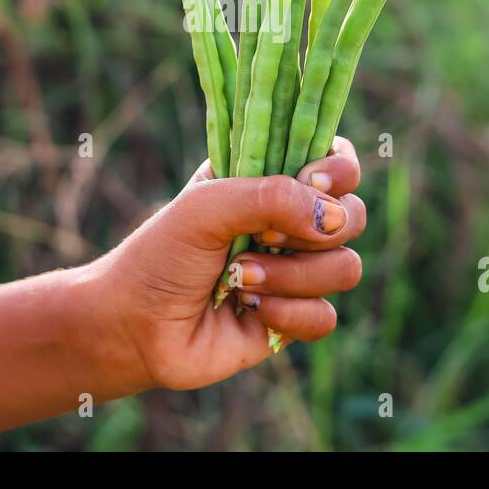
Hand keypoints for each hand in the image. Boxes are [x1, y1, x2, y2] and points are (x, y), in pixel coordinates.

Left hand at [93, 137, 366, 390]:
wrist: (134, 326)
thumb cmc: (162, 254)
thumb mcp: (207, 206)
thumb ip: (271, 196)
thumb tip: (333, 218)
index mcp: (271, 182)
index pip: (337, 163)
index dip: (339, 170)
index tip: (312, 181)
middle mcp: (290, 225)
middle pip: (354, 216)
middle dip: (315, 230)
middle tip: (263, 234)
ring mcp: (296, 273)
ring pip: (345, 268)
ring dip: (291, 275)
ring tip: (239, 277)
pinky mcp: (294, 320)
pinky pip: (326, 316)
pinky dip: (286, 313)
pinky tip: (249, 310)